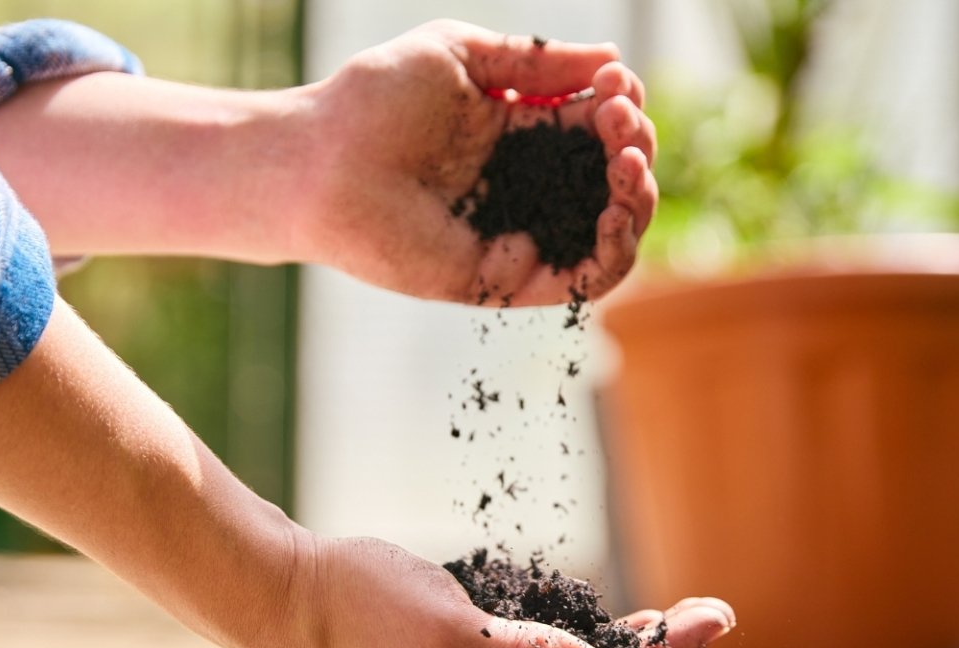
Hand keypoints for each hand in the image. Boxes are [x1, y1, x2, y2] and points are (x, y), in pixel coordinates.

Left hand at [292, 20, 658, 305]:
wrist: (321, 160)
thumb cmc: (374, 101)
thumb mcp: (463, 56)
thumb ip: (537, 61)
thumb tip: (615, 61)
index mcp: (520, 134)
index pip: (599, 130)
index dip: (622, 110)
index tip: (613, 88)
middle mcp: (525, 188)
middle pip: (616, 181)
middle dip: (635, 148)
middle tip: (618, 123)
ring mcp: (518, 235)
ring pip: (611, 235)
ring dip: (637, 200)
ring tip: (626, 164)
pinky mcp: (504, 280)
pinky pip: (580, 280)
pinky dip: (613, 251)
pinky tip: (613, 209)